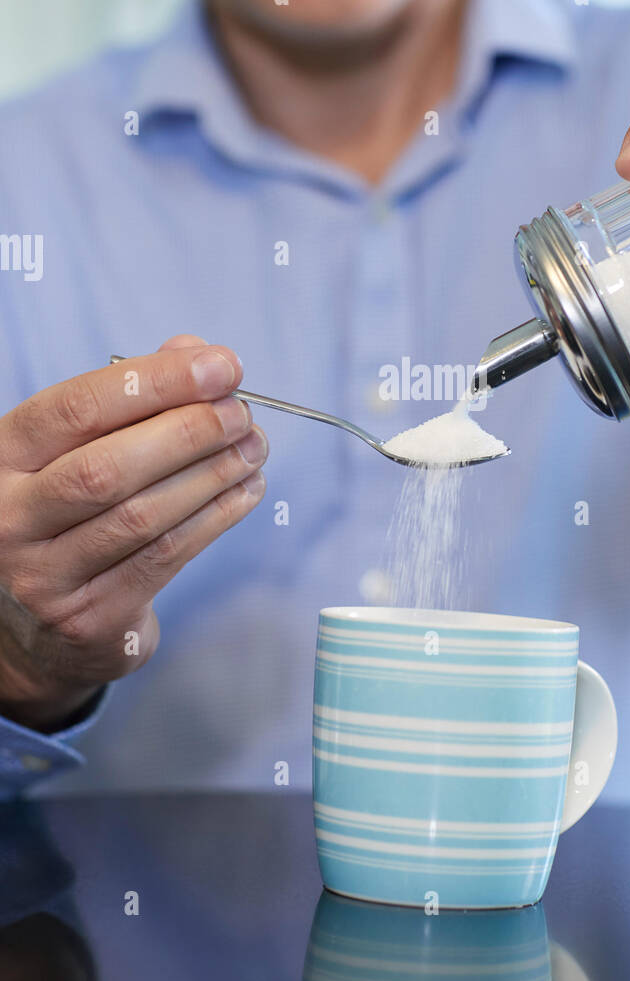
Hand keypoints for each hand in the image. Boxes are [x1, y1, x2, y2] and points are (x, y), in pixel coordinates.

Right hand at [0, 334, 267, 730]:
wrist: (30, 628)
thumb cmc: (64, 516)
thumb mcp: (73, 451)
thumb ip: (129, 398)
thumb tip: (195, 352)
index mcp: (2, 458)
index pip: (75, 408)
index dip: (154, 382)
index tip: (220, 366)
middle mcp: (10, 518)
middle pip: (108, 467)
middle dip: (190, 431)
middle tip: (241, 414)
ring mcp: (44, 576)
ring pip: (142, 516)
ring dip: (212, 475)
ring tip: (254, 448)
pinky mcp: (90, 619)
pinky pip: (165, 558)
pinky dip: (215, 518)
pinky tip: (245, 490)